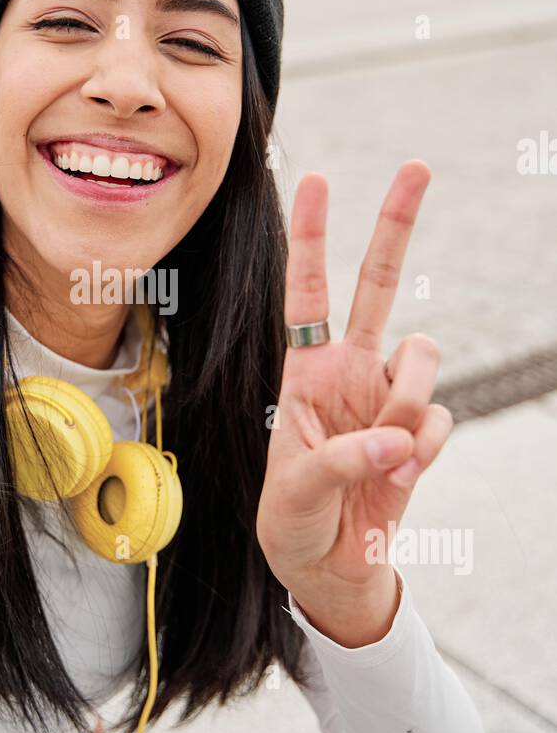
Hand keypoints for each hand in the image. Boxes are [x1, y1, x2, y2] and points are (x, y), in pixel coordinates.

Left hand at [256, 160, 453, 637]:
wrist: (330, 566)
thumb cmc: (294, 520)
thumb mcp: (295, 490)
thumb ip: (346, 459)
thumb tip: (403, 437)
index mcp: (304, 371)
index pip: (306, 291)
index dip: (311, 237)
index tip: (314, 178)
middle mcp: (350, 370)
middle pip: (378, 283)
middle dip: (396, 224)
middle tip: (418, 166)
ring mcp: (390, 397)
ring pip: (423, 355)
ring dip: (408, 398)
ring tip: (384, 449)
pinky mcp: (422, 431)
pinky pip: (439, 417)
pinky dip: (424, 446)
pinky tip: (401, 474)